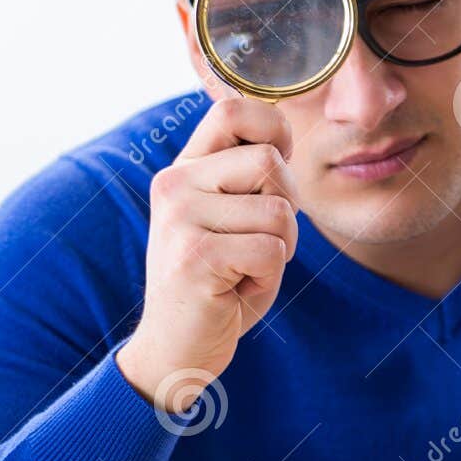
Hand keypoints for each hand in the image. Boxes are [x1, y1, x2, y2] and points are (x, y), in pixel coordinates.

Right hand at [116, 98, 299, 412]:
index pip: (233, 109)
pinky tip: (235, 292)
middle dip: (286, 209)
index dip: (274, 131)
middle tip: (258, 245)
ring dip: (280, 251)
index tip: (275, 172)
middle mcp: (174, 184)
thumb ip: (246, 177)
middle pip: (270, 162)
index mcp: (184, 169)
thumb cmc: (218, 286)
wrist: (176, 352)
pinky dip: (268, 279)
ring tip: (243, 271)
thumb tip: (284, 134)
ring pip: (279, 211)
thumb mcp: (231, 220)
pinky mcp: (195, 255)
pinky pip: (272, 251)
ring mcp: (180, 218)